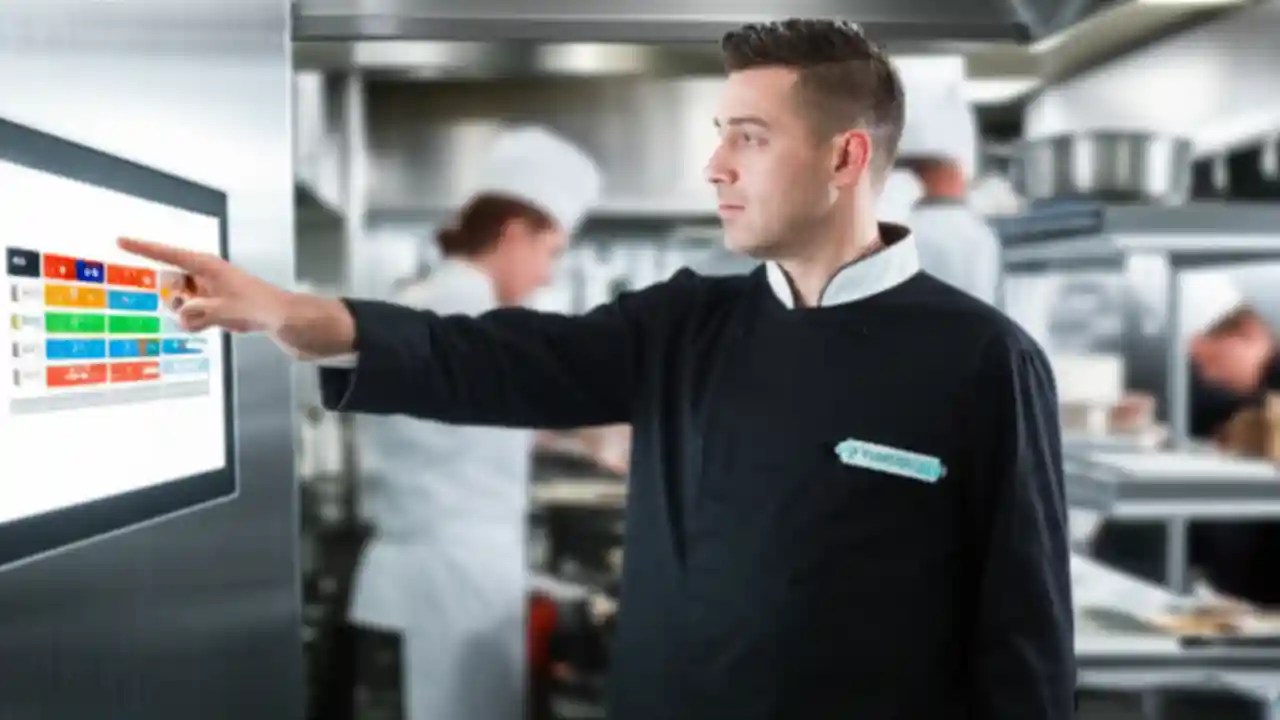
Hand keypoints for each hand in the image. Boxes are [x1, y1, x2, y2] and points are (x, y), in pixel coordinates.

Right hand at [117, 237, 291, 333]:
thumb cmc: (257, 308)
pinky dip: (195, 322)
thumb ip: (196, 313)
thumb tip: (181, 316)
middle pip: (172, 282)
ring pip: (181, 300)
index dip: (144, 248)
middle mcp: (206, 274)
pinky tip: (211, 326)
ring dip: (186, 313)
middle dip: (173, 297)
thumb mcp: (222, 311)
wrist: (284, 319)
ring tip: (209, 319)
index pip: (169, 254)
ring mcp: (211, 289)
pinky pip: (192, 313)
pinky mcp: (217, 303)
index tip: (121, 240)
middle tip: (196, 307)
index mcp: (207, 266)